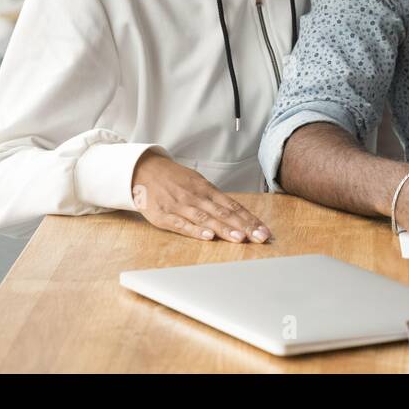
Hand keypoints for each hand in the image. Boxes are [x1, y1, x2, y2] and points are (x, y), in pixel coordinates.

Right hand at [131, 151, 270, 242]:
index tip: (264, 230)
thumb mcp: (197, 183)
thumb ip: (215, 199)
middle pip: (224, 213)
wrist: (144, 170)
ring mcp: (180, 206)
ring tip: (240, 238)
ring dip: (224, 229)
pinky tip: (207, 237)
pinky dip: (195, 231)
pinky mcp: (164, 216)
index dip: (250, 219)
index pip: (233, 206)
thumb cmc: (174, 179)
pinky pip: (181, 224)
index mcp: (207, 189)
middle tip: (260, 237)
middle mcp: (197, 197)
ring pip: (206, 219)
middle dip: (244, 226)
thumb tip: (238, 213)